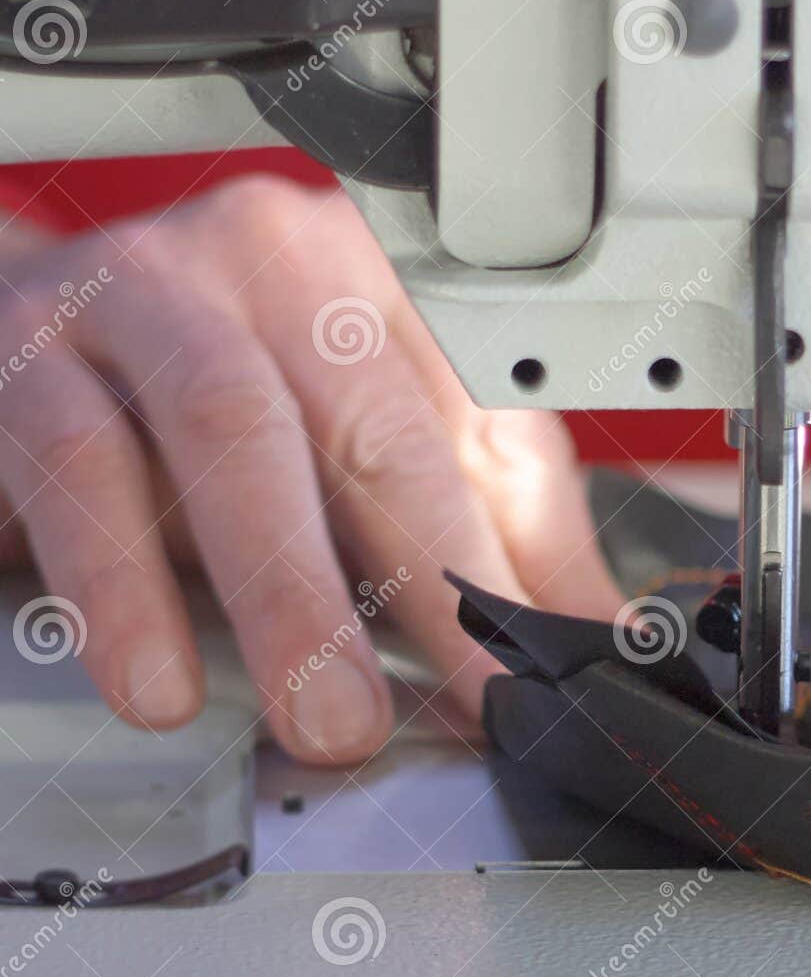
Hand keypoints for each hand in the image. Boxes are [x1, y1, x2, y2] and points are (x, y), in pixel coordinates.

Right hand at [0, 177, 624, 763]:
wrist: (27, 329)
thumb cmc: (218, 391)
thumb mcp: (368, 438)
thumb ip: (488, 525)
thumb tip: (589, 637)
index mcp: (375, 280)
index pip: (468, 423)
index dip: (507, 560)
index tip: (530, 673)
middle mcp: (268, 261)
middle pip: (366, 424)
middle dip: (414, 584)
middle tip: (436, 708)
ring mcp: (144, 292)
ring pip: (229, 430)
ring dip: (278, 591)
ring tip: (316, 715)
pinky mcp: (27, 351)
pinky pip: (74, 463)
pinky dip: (119, 582)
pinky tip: (150, 671)